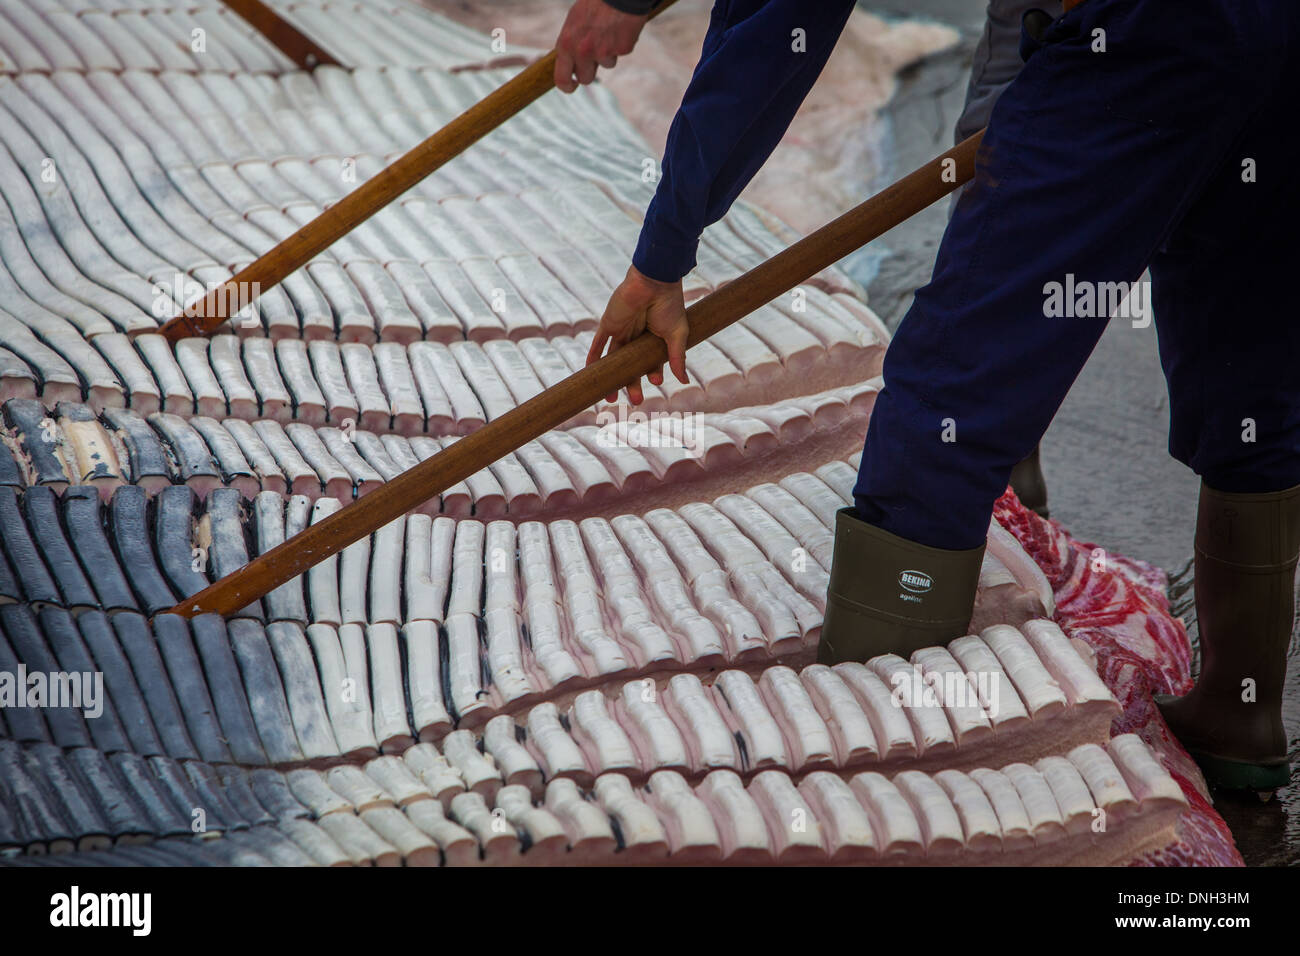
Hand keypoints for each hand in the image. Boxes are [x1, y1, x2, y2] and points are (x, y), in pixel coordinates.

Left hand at [554, 0, 647, 92]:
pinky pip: (620, 54)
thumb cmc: (594, 4)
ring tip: (608, 31)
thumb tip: (569, 65)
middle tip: (596, 54)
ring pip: (606, 65)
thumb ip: (570, 45)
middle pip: (585, 78)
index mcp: (566, 44)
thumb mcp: (573, 22)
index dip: (567, 87)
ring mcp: (603, 52)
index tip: (572, 86)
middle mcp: (582, 52)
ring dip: (608, 53)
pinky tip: (620, 28)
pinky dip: (621, 43)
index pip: (561, 78)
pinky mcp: (621, 50)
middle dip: (591, 70)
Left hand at [586, 264, 688, 404]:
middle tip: (636, 400)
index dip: (653, 374)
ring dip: (611, 377)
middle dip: (632, 384)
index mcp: (654, 338)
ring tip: (610, 397)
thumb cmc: (669, 305)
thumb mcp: (677, 335)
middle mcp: (636, 336)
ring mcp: (622, 330)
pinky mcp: (609, 324)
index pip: (651, 363)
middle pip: (631, 365)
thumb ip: (678, 358)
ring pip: (614, 358)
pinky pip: (598, 343)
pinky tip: (591, 372)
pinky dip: (593, 357)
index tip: (655, 381)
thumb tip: (684, 381)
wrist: (654, 281)